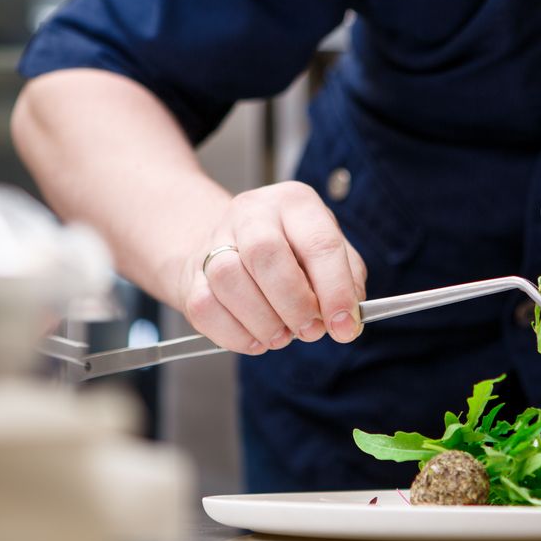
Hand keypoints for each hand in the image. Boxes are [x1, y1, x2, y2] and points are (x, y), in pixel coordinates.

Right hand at [180, 181, 367, 353]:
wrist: (227, 242)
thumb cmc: (288, 251)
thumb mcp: (326, 252)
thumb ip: (346, 281)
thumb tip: (348, 319)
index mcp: (295, 202)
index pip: (319, 243)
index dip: (335, 291)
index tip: (344, 326)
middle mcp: (252, 213)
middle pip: (265, 254)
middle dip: (294, 303)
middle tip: (310, 331)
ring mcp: (215, 240)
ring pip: (229, 279)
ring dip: (263, 320)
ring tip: (282, 335)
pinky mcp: (191, 274)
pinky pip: (205, 307)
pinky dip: (235, 334)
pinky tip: (257, 338)